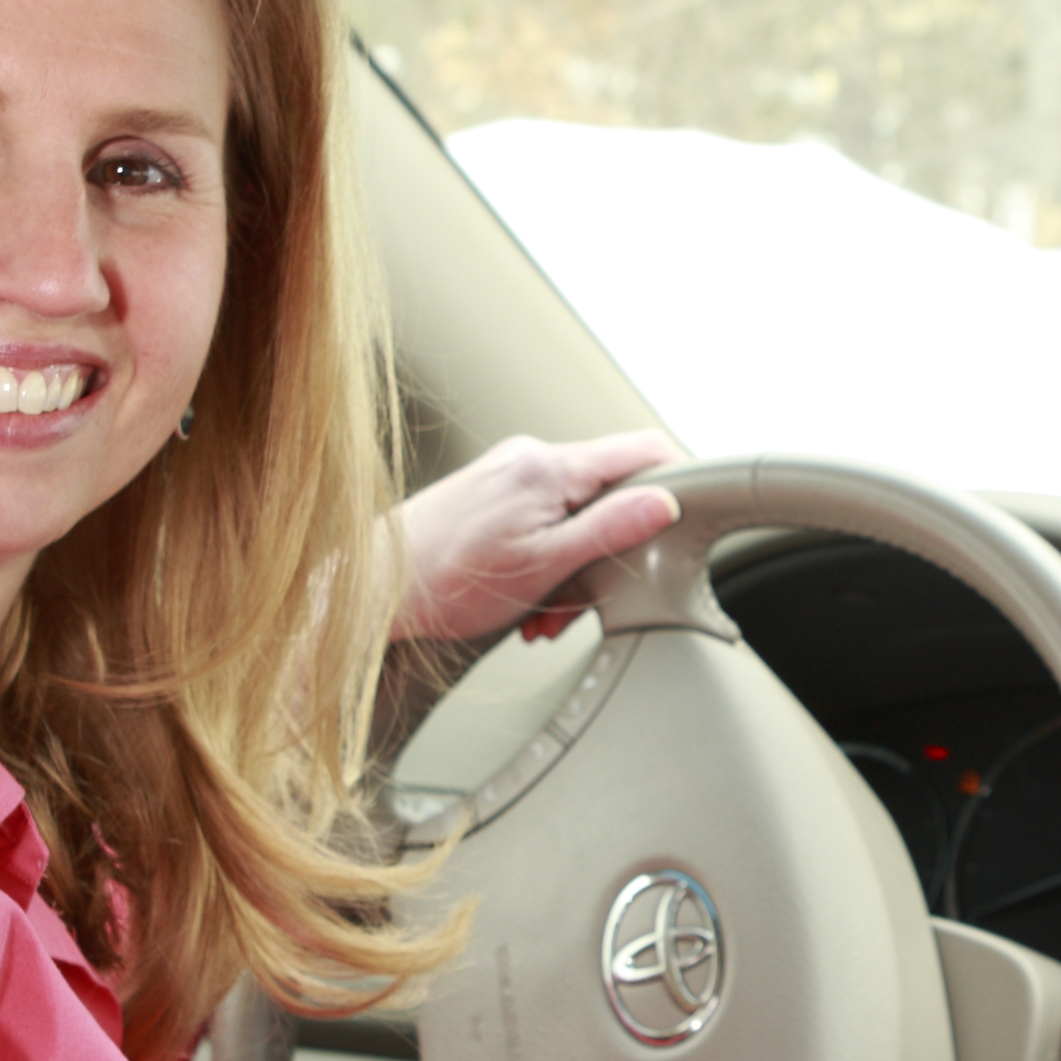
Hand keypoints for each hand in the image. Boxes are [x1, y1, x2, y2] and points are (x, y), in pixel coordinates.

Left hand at [394, 430, 681, 643]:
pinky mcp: (489, 493)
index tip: (689, 518)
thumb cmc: (444, 581)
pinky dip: (545, 558)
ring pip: (574, 512)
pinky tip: (522, 597)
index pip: (645, 450)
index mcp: (550, 468)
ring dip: (574, 564)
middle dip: (611, 549)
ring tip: (542, 610)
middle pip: (610, 490)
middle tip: (586, 599)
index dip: (679, 482)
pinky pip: (542, 518)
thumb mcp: (544, 566)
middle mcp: (529, 458)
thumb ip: (609, 530)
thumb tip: (664, 504)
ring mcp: (507, 473)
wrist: (371, 589)